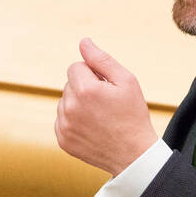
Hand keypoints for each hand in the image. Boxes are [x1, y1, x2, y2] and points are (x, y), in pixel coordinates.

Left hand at [54, 38, 157, 175]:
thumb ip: (102, 59)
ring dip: (78, 104)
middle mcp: (70, 107)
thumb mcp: (126, 81)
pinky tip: (91, 128)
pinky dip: (74, 121)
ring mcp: (64, 126)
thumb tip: (83, 42)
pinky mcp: (62, 140)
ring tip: (99, 117)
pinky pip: (62, 120)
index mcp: (85, 90)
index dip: (92, 74)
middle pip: (69, 84)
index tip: (105, 87)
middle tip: (105, 104)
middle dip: (84, 88)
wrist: (133, 154)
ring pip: (65, 102)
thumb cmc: (133, 115)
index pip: (76, 67)